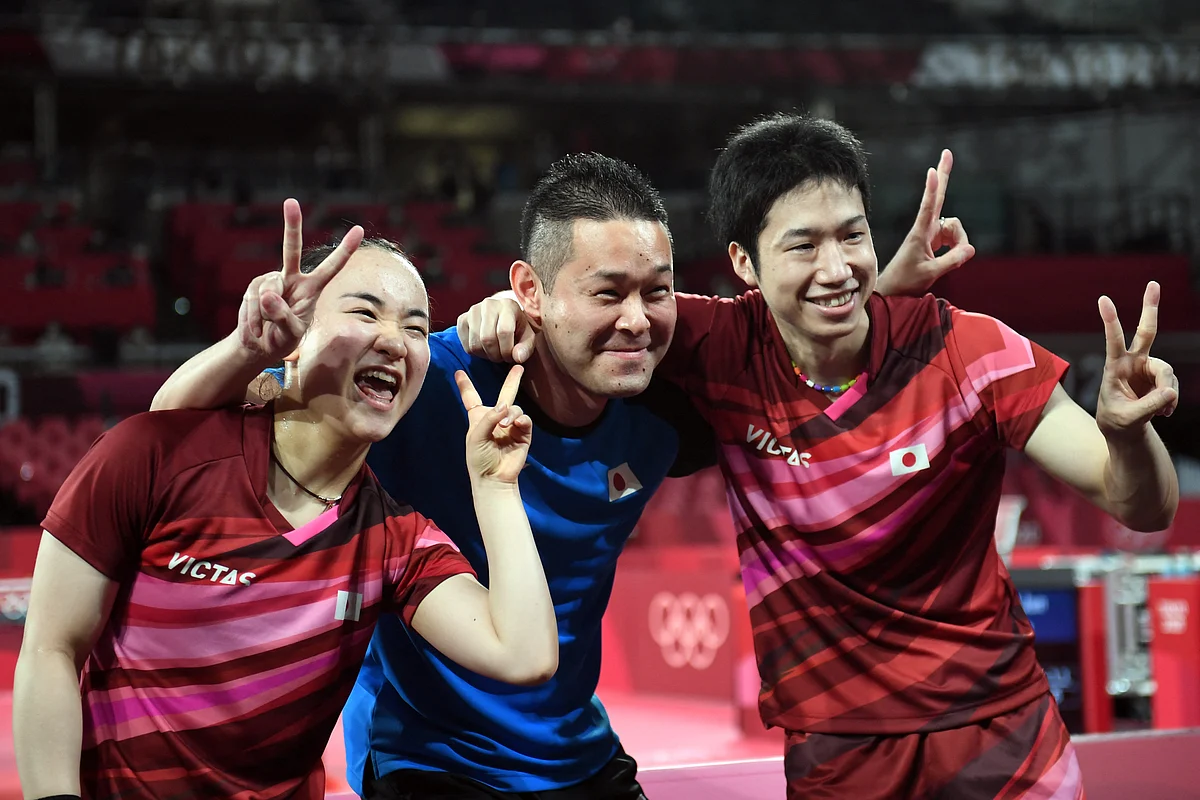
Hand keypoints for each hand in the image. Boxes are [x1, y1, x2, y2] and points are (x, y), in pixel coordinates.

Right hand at [236, 198, 363, 360]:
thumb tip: (267, 296)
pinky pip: (252, 299)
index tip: (359, 230)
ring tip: (265, 330)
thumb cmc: (283, 340)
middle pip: (292, 248)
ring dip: (263, 315)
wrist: (259, 345)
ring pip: (266, 290)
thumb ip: (282, 317)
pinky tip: (255, 328)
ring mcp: (272, 281)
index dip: (345, 250)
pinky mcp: (254, 287)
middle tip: (291, 202)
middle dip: (291, 225)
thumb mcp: (290, 334)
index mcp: (312, 289)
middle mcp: (293, 279)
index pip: (332, 267)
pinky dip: (252, 317)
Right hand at [457, 295, 535, 362]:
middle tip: (502, 357)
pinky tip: (485, 348)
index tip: (511, 357)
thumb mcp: (528, 338)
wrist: (503, 317)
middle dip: (496, 355)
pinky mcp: (462, 319)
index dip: (507, 350)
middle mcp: (489, 304)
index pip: (504, 331)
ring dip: (486, 355)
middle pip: (487, 339)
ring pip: (475, 344)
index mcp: (508, 305)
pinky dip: (476, 353)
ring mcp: (473, 311)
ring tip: (494, 352)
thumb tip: (517, 358)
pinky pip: (466, 345)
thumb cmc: (518, 329)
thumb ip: (526, 349)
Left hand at [457, 365, 532, 484]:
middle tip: (519, 367)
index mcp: (479, 418)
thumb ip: (488, 418)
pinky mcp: (523, 434)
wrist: (493, 477)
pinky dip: (520, 419)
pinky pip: (525, 420)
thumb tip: (505, 405)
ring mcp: (511, 426)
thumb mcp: (475, 436)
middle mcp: (496, 419)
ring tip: (505, 424)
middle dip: (512, 381)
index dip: (465, 385)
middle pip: (505, 395)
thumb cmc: (478, 458)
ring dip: (510, 412)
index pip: (471, 398)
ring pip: (514, 408)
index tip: (458, 372)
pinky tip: (515, 423)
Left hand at [879, 149, 975, 295]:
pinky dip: (957, 249)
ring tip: (948, 261)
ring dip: (959, 244)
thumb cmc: (907, 281)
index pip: (928, 207)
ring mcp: (932, 232)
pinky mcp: (936, 240)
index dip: (933, 190)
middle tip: (947, 152)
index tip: (932, 171)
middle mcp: (926, 228)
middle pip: (939, 198)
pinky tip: (949, 258)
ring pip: (956, 229)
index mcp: (920, 233)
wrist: (895, 289)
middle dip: (944, 175)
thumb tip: (970, 249)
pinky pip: (956, 239)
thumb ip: (952, 260)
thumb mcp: (931, 273)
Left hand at [1096, 281, 1178, 438]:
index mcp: (1114, 367)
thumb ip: (1148, 406)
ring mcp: (1148, 368)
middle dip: (1150, 307)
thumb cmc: (1117, 420)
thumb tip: (1170, 392)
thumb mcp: (1127, 418)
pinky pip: (1173, 386)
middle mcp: (1133, 362)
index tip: (1103, 299)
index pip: (1113, 341)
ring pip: (1168, 373)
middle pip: (1146, 332)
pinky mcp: (1160, 377)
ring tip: (1160, 411)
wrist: (1124, 428)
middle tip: (1153, 283)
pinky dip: (1171, 400)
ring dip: (1167, 394)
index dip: (1110, 321)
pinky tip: (1163, 412)